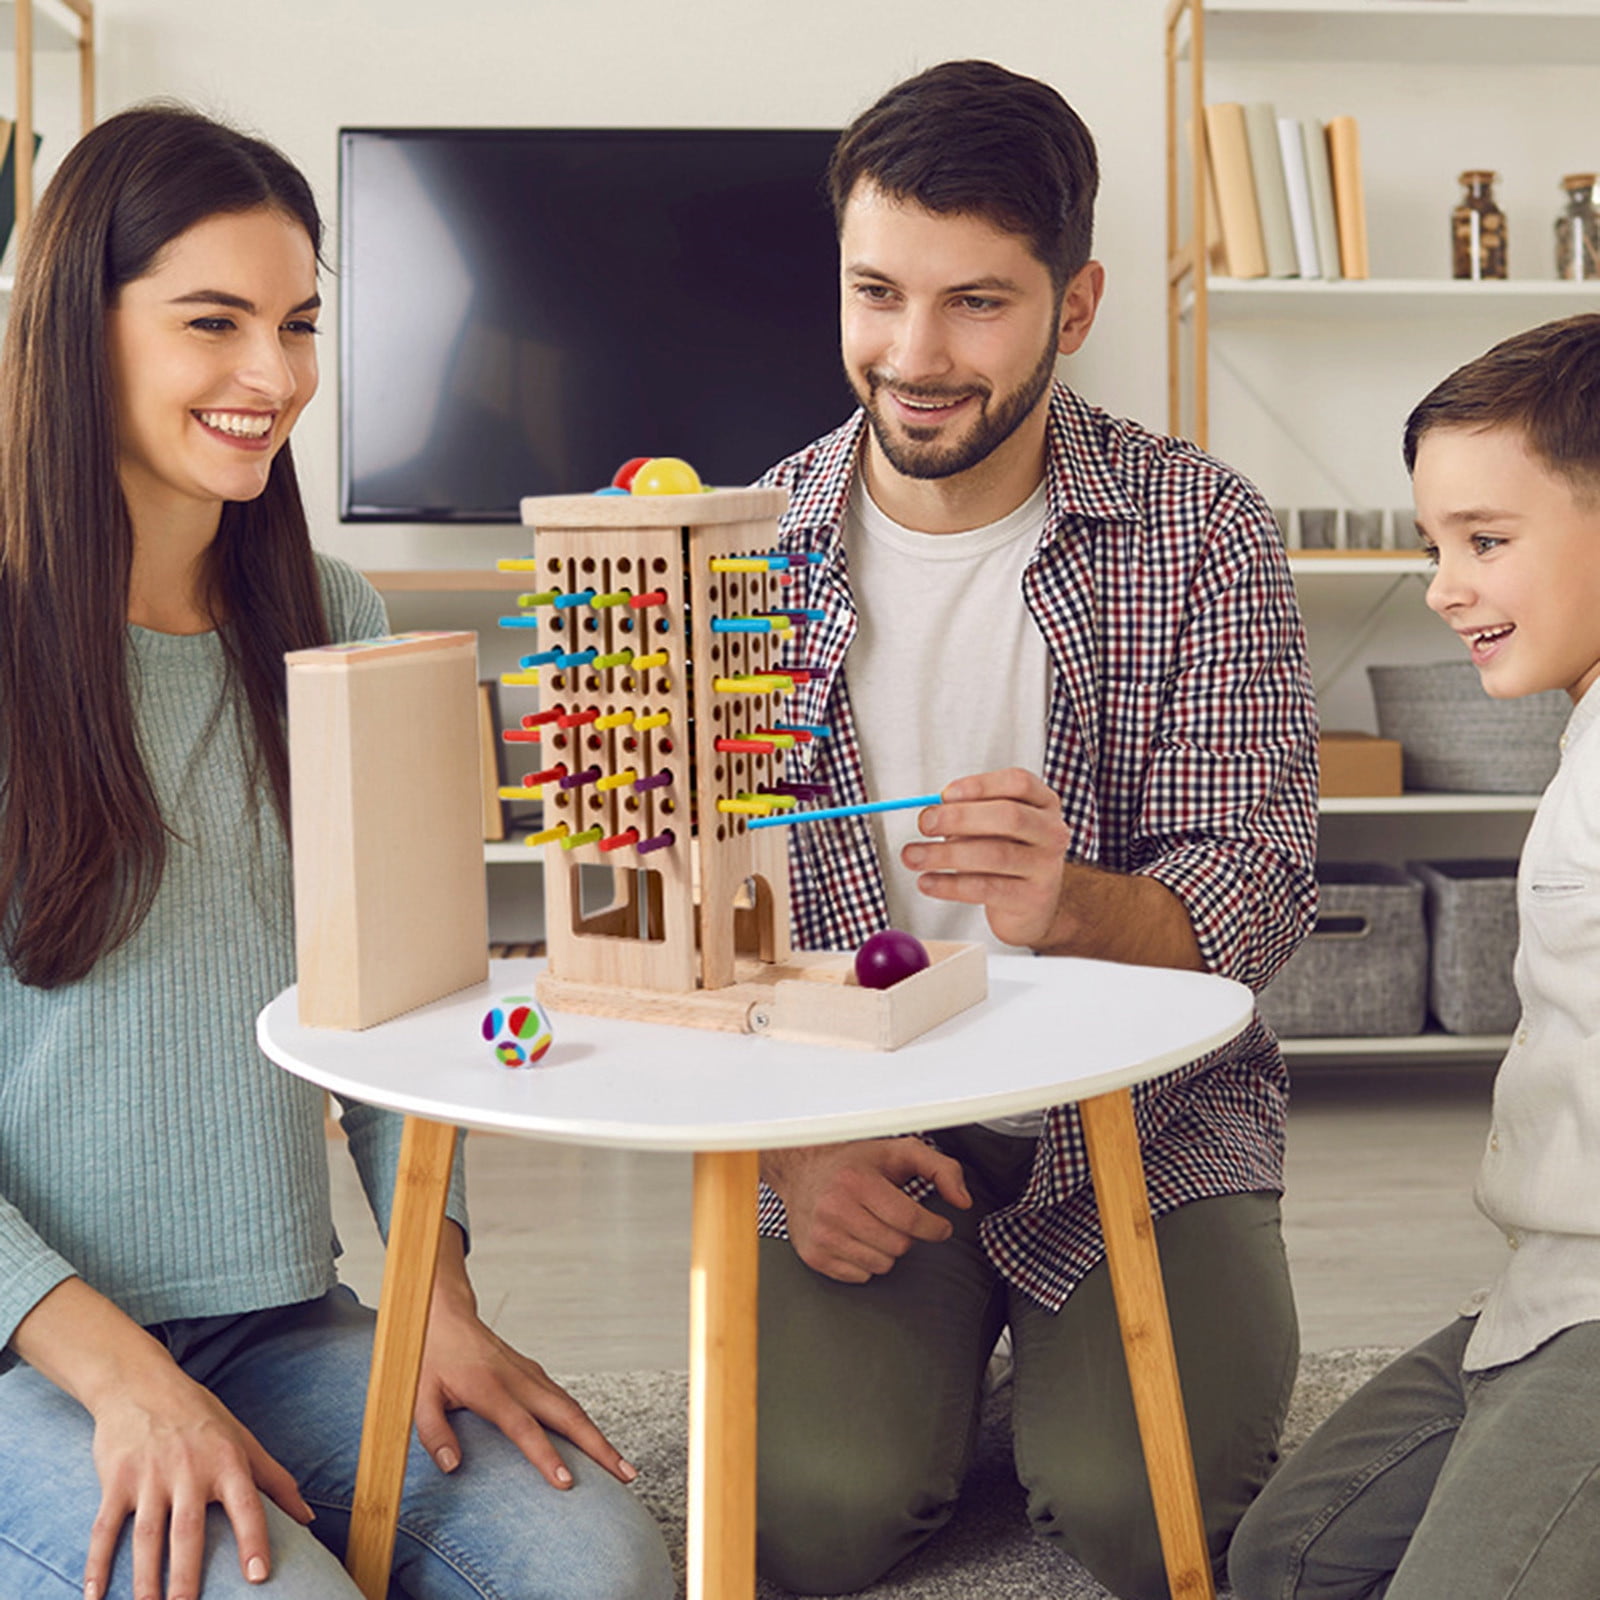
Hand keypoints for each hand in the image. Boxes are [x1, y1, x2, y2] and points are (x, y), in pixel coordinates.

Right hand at [87, 1365, 312, 1599]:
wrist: (142, 1383)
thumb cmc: (201, 1417)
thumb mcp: (244, 1440)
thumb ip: (276, 1481)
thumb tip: (309, 1519)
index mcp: (227, 1461)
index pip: (246, 1505)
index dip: (254, 1539)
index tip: (259, 1576)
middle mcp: (190, 1469)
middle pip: (188, 1530)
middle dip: (187, 1574)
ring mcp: (151, 1475)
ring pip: (147, 1535)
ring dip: (145, 1578)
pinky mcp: (116, 1479)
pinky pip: (104, 1527)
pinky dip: (97, 1562)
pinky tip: (94, 1595)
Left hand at [416, 1232, 635, 1489]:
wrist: (445, 1316)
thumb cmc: (430, 1358)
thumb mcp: (417, 1396)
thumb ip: (433, 1432)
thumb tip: (452, 1466)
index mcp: (489, 1388)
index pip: (523, 1427)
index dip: (545, 1455)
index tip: (566, 1483)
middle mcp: (519, 1380)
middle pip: (568, 1415)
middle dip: (599, 1446)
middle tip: (626, 1474)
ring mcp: (531, 1375)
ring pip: (573, 1407)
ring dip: (599, 1437)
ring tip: (623, 1468)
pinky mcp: (534, 1374)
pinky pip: (565, 1401)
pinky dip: (584, 1424)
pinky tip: (594, 1444)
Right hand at [761, 1137, 970, 1283]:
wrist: (803, 1171)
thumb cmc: (856, 1162)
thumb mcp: (901, 1152)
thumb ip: (941, 1169)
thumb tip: (963, 1200)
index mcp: (857, 1180)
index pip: (909, 1220)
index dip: (934, 1227)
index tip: (940, 1226)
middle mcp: (835, 1208)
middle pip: (898, 1245)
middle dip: (906, 1235)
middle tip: (895, 1218)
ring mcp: (822, 1235)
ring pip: (881, 1265)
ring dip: (887, 1249)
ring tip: (874, 1225)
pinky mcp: (814, 1255)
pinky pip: (860, 1277)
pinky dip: (866, 1262)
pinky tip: (857, 1238)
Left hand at [902, 768, 1072, 949]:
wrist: (1030, 906)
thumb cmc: (1006, 855)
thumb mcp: (991, 828)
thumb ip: (967, 815)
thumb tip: (930, 812)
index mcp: (1043, 803)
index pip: (1018, 783)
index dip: (980, 785)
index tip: (945, 794)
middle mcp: (1051, 831)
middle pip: (1008, 816)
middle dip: (960, 818)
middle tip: (924, 823)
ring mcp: (1045, 866)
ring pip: (995, 855)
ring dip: (946, 854)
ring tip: (913, 856)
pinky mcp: (1031, 898)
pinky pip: (986, 888)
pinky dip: (950, 885)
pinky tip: (927, 882)